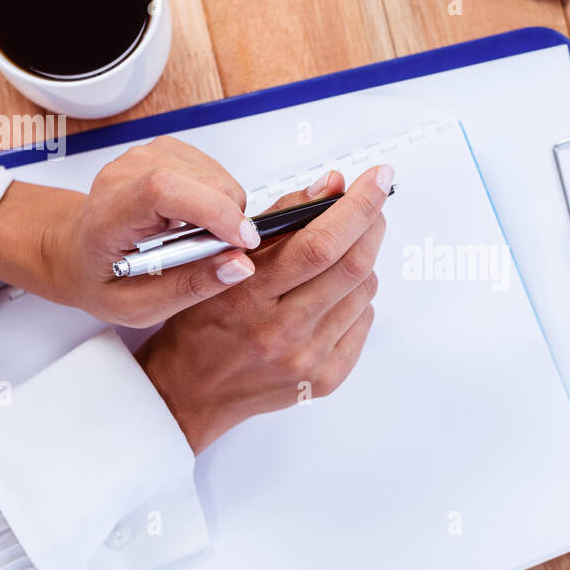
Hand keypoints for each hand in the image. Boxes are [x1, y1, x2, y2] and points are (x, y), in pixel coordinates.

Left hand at [0, 137, 260, 326]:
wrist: (76, 251)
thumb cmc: (101, 278)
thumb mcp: (138, 306)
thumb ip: (189, 287)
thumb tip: (239, 264)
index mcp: (109, 216)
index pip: (162, 190)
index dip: (212, 210)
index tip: (242, 240)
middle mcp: (124, 176)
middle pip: (199, 180)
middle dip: (230, 218)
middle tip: (222, 253)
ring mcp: (144, 157)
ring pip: (213, 173)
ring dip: (227, 209)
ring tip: (203, 238)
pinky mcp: (163, 152)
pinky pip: (212, 169)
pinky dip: (220, 197)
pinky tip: (200, 219)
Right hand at [136, 164, 391, 453]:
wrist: (193, 390)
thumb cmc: (203, 322)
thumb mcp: (220, 260)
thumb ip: (278, 220)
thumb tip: (332, 186)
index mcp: (247, 296)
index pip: (319, 245)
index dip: (356, 207)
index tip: (377, 179)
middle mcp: (279, 332)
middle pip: (352, 266)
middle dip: (371, 223)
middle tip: (373, 205)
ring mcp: (307, 358)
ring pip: (364, 290)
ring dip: (361, 261)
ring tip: (335, 258)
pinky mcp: (327, 378)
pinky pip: (364, 320)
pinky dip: (357, 298)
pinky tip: (330, 296)